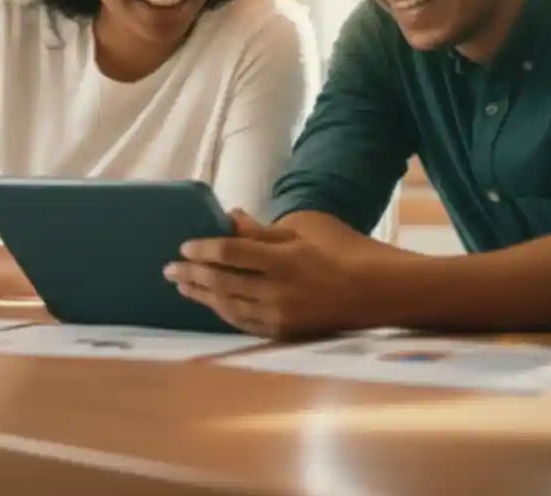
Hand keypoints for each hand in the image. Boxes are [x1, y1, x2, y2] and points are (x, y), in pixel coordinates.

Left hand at [163, 210, 393, 338]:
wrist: (382, 292)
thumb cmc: (346, 250)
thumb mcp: (306, 228)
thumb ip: (265, 229)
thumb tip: (231, 217)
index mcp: (284, 259)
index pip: (231, 252)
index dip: (203, 249)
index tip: (183, 247)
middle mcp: (279, 291)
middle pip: (223, 282)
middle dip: (192, 276)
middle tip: (169, 270)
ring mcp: (282, 316)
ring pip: (230, 306)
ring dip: (203, 296)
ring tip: (183, 287)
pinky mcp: (287, 332)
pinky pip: (245, 323)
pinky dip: (225, 312)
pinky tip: (213, 305)